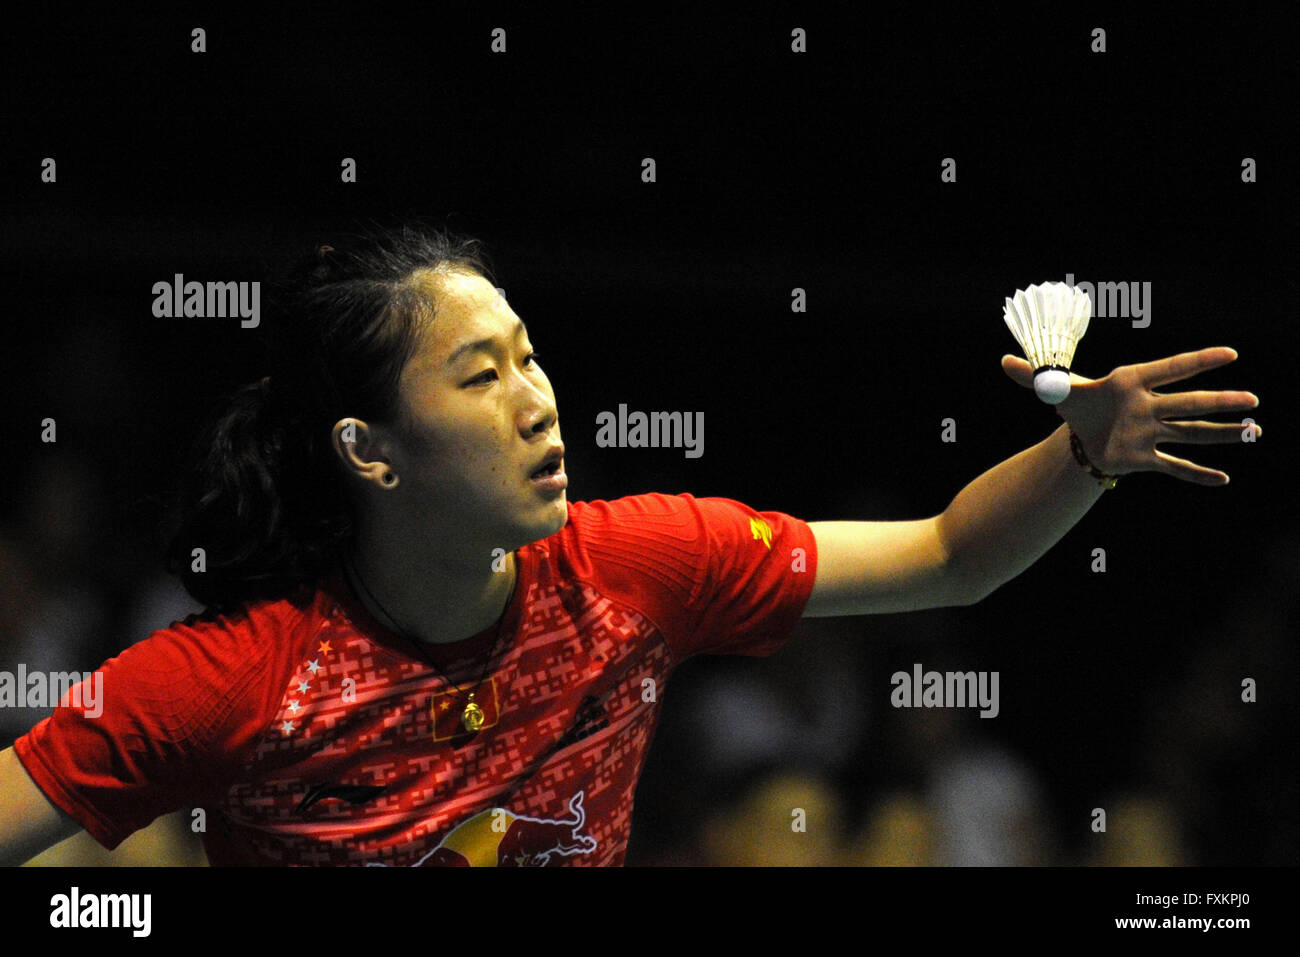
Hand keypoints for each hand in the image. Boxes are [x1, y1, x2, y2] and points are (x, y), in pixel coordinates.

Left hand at [1000, 347, 1260, 485]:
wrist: (1079, 437)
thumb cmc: (1078, 407)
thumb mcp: (1056, 391)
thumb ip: (1033, 376)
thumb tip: (1004, 361)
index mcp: (1132, 382)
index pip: (1169, 369)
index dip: (1197, 361)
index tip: (1230, 353)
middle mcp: (1149, 406)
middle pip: (1189, 403)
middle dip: (1219, 401)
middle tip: (1252, 398)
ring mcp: (1151, 432)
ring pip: (1191, 434)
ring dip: (1221, 433)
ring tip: (1254, 429)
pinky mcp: (1145, 458)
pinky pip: (1175, 467)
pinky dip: (1196, 475)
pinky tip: (1223, 480)